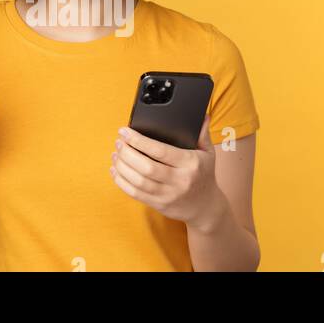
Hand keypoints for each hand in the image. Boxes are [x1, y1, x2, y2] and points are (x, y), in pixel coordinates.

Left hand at [109, 115, 226, 231]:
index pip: (160, 151)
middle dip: (127, 153)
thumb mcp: (208, 153)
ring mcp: (168, 194)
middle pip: (146, 167)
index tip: (125, 131)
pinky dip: (121, 182)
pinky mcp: (159, 204)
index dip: (139, 140)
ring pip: (138, 181)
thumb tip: (202, 115)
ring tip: (116, 154)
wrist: (206, 206)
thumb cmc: (204, 175)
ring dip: (122, 166)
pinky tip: (115, 171)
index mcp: (190, 163)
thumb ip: (202, 134)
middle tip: (119, 142)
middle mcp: (179, 180)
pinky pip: (135, 194)